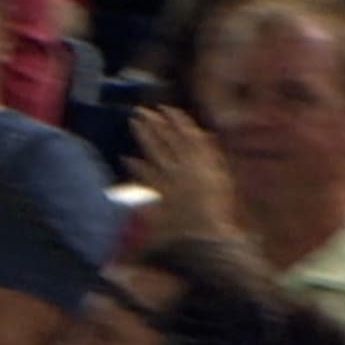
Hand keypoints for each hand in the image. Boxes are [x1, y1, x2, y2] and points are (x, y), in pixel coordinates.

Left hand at [126, 105, 239, 241]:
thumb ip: (210, 155)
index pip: (188, 134)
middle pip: (168, 139)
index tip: (165, 109)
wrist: (206, 235)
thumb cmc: (214, 208)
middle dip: (155, 123)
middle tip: (141, 111)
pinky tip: (125, 158)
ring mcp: (173, 180)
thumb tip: (203, 134)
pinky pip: (147, 178)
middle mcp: (187, 168)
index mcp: (204, 162)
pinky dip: (136, 168)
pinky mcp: (162, 195)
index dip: (176, 119)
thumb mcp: (219, 178)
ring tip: (133, 123)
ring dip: (145, 136)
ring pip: (157, 152)